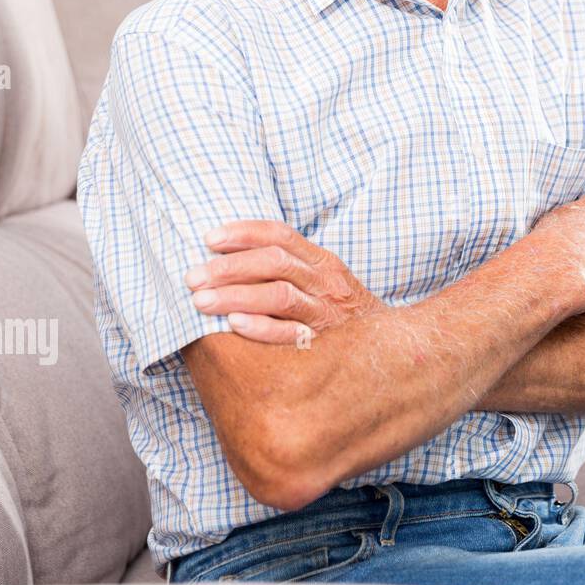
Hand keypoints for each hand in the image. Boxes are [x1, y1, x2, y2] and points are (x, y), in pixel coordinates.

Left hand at [183, 220, 382, 344]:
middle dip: (230, 267)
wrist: (392, 350)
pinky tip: (234, 325)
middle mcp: (326, 284)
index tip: (209, 238)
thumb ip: (290, 268)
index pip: (281, 235)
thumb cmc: (342, 315)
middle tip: (193, 276)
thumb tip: (230, 257)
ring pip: (279, 295)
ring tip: (200, 301)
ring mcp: (327, 314)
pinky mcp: (324, 345)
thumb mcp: (324, 282)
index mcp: (323, 263)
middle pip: (275, 263)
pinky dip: (262, 328)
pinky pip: (290, 334)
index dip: (243, 233)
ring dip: (236, 296)